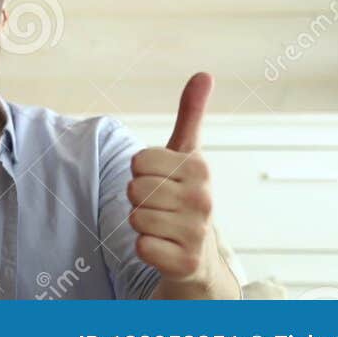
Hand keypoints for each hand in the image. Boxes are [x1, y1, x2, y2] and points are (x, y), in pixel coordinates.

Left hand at [127, 73, 228, 294]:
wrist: (200, 256)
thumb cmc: (184, 197)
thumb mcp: (187, 154)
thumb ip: (191, 114)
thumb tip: (204, 74)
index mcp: (198, 168)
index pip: (137, 160)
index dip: (140, 171)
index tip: (160, 180)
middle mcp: (203, 199)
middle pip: (134, 188)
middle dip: (138, 198)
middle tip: (159, 206)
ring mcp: (196, 232)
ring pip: (134, 217)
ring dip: (141, 223)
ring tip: (162, 226)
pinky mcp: (185, 262)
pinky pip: (141, 247)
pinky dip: (145, 249)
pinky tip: (164, 248)